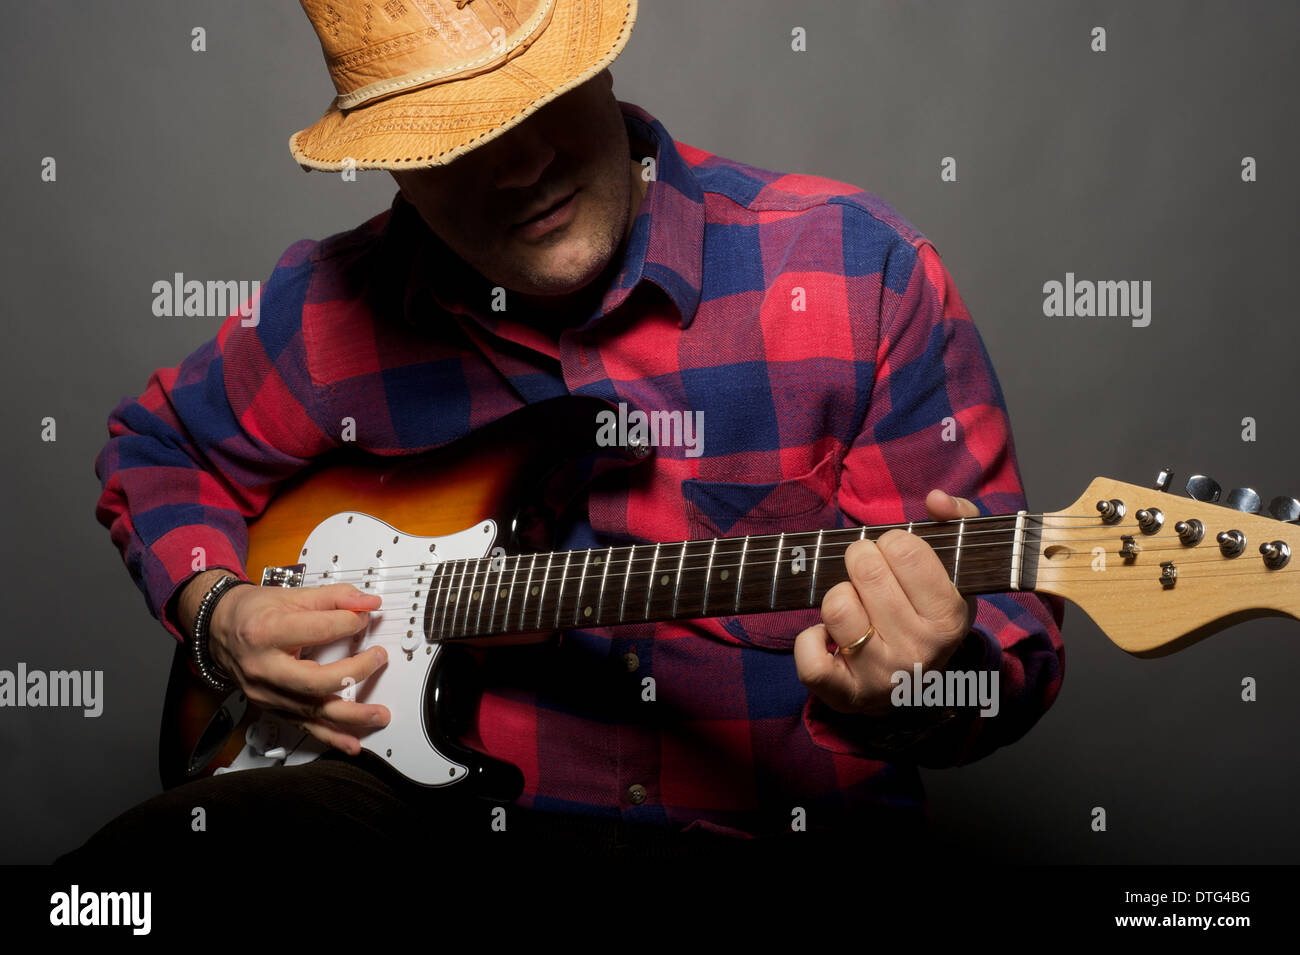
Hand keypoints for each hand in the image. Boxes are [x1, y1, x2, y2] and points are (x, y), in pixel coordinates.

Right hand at [208, 582, 390, 754]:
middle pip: (314, 680)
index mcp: (265, 632)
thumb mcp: (292, 595)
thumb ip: (335, 597)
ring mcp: (266, 693)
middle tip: (378, 660)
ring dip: (350, 716)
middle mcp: (263, 667)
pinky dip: (330, 737)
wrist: (220, 629)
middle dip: (354, 673)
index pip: (317, 630)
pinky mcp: (271, 707)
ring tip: (378, 714)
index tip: (363, 618)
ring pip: (311, 710)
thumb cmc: (253, 613)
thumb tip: (368, 603)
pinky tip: (351, 743)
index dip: (348, 622)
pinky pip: (303, 726)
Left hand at [793, 490, 980, 714]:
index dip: (892, 542)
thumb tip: (936, 499)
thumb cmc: (928, 612)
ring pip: (835, 604)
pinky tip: (829, 638)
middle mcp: (919, 652)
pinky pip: (808, 657)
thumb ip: (956, 521)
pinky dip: (809, 640)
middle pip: (865, 568)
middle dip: (861, 559)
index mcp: (949, 619)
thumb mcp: (956, 568)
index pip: (905, 549)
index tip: (897, 554)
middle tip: (869, 574)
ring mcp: (881, 677)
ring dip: (839, 597)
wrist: (914, 683)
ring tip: (857, 607)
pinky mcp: (844, 697)